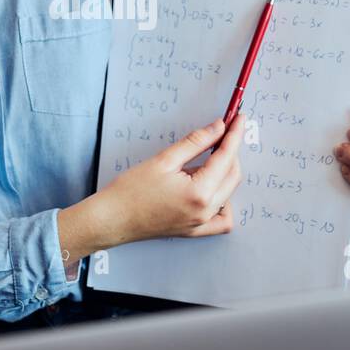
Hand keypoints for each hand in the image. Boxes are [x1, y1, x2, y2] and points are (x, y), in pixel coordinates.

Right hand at [94, 115, 243, 245]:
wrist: (112, 219)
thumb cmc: (130, 191)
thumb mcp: (164, 159)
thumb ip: (196, 142)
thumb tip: (218, 127)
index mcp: (199, 192)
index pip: (226, 157)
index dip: (234, 135)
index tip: (238, 119)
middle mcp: (205, 211)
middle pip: (232, 175)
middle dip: (231, 151)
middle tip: (223, 132)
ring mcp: (201, 224)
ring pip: (229, 193)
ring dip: (226, 172)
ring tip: (210, 157)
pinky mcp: (195, 231)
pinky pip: (222, 220)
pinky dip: (224, 202)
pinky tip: (213, 189)